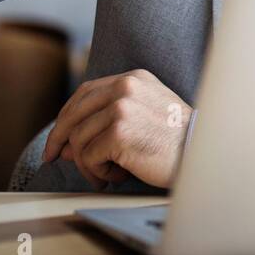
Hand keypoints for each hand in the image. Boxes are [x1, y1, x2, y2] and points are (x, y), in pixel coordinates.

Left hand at [43, 69, 191, 189]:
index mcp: (133, 79)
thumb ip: (108, 121)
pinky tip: (119, 176)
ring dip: (88, 163)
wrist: (201, 154)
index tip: (59, 136)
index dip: (67, 115)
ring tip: (108, 173)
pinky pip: (88, 157)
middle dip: (58, 138)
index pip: (85, 93)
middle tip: (53, 158)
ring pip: (79, 139)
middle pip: (74, 112)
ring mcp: (122, 108)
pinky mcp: (119, 132)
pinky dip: (98, 173)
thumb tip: (65, 144)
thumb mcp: (144, 118)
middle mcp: (126, 87)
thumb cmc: (176, 141)